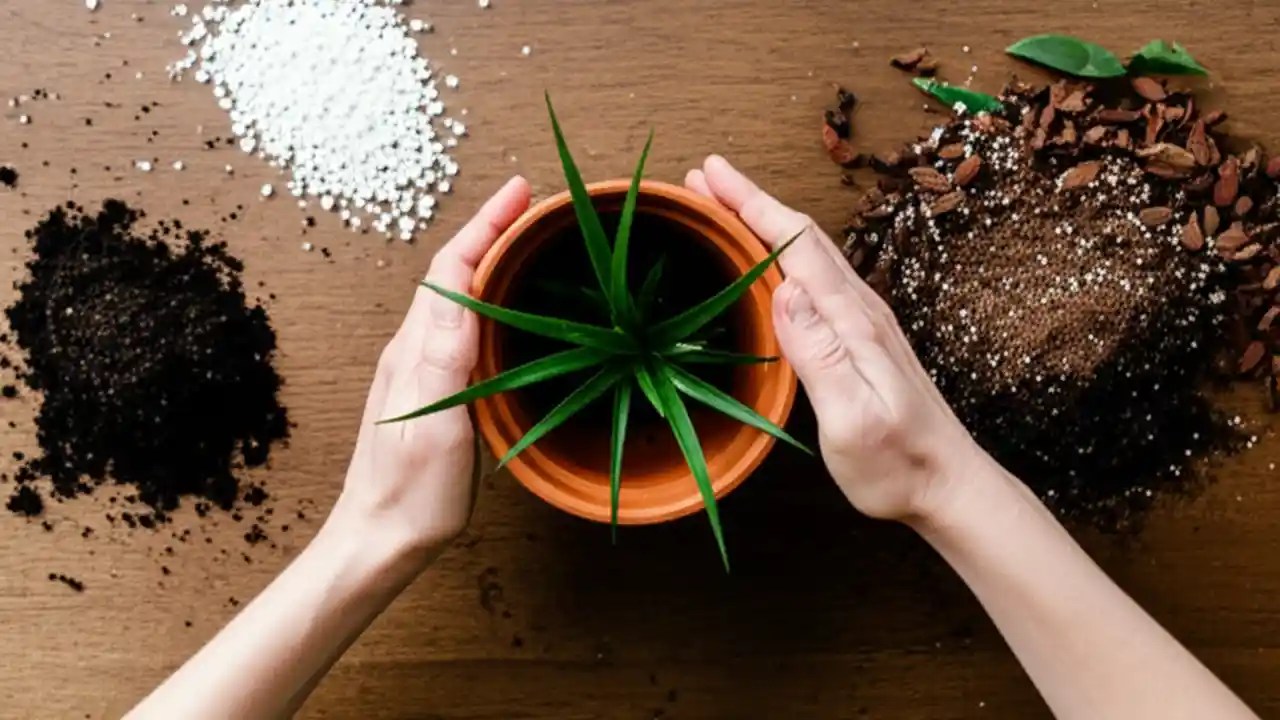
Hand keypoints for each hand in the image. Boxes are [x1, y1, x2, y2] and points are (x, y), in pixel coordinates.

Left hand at [332, 176, 532, 562]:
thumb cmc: (409, 492)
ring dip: (491, 260)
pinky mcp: (435, 391)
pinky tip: (512, 309)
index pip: (452, 268)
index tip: (520, 191)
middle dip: (492, 230)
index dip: (486, 225)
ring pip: (460, 297)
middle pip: (455, 272)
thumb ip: (444, 358)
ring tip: (530, 241)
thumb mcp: (432, 425)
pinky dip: (491, 301)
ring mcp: (422, 370)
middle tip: (536, 207)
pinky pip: (464, 328)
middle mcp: (416, 350)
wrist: (380, 539)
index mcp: (417, 349)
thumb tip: (460, 290)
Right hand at [685, 156, 995, 522]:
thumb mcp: (852, 418)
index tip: (712, 173)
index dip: (752, 205)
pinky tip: (765, 262)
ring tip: (724, 205)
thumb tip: (785, 291)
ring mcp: (863, 321)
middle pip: (801, 237)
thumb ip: (819, 354)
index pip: (797, 245)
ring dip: (764, 223)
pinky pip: (815, 277)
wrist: (949, 484)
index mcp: (853, 322)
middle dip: (750, 201)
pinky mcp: (861, 338)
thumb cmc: (898, 463)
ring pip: (808, 253)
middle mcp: (860, 310)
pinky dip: (780, 254)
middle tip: (704, 177)